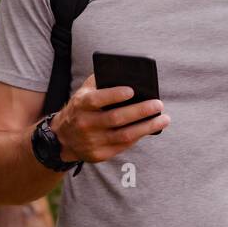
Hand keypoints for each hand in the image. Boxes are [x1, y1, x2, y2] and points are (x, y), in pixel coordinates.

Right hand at [50, 73, 168, 164]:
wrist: (63, 137)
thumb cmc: (82, 107)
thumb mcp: (84, 92)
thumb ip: (101, 81)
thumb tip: (128, 72)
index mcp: (81, 105)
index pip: (97, 99)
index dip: (114, 95)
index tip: (132, 90)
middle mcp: (85, 124)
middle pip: (116, 118)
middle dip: (140, 111)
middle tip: (158, 104)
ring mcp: (91, 141)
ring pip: (124, 135)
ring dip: (147, 127)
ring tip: (164, 119)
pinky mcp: (99, 154)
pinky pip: (123, 146)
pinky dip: (139, 136)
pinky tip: (151, 128)